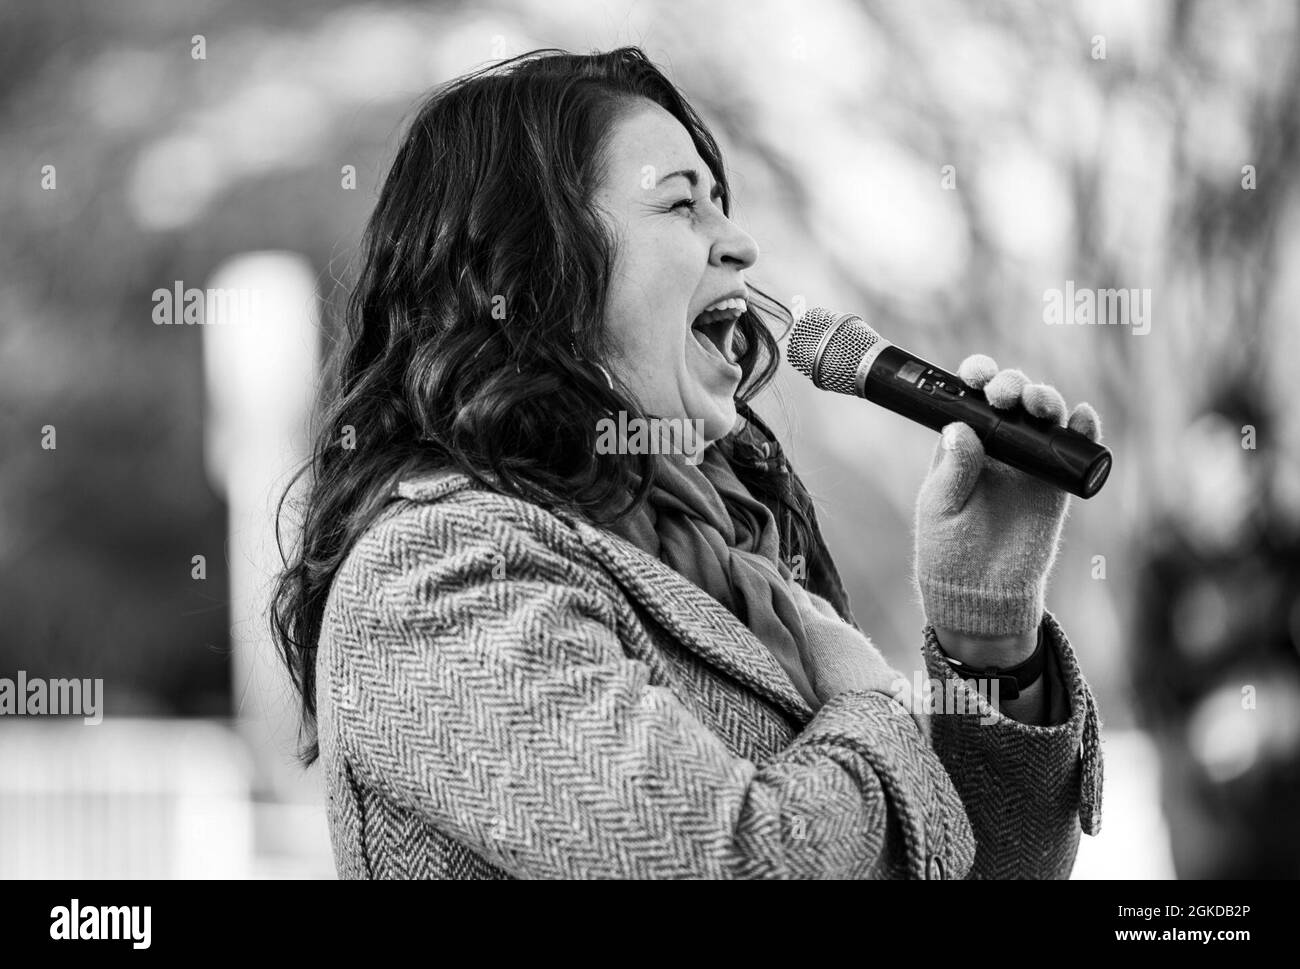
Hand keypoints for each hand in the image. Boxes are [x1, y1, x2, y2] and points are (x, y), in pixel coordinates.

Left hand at [912, 355, 1102, 645]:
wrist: (979, 598)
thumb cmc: (947, 553)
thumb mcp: (940, 510)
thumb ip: (953, 472)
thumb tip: (961, 428)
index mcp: (961, 445)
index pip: (970, 399)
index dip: (976, 378)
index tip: (976, 376)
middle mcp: (997, 447)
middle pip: (1011, 399)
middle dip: (1011, 384)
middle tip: (1005, 395)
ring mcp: (1029, 464)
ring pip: (1044, 419)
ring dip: (1045, 399)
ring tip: (1039, 404)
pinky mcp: (1056, 487)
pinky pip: (1073, 453)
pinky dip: (1083, 431)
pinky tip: (1083, 418)